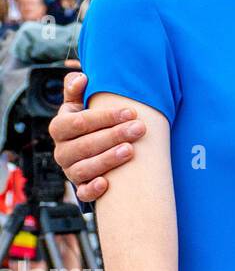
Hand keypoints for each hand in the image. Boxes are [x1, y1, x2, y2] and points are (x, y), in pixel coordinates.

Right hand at [50, 69, 145, 202]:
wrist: (91, 148)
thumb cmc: (90, 122)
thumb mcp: (80, 104)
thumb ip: (76, 89)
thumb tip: (81, 78)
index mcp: (60, 127)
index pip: (78, 122)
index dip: (104, 117)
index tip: (130, 112)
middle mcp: (62, 150)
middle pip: (84, 145)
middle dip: (114, 135)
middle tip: (139, 128)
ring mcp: (70, 170)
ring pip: (84, 168)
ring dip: (107, 159)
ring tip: (130, 150)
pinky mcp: (80, 186)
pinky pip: (82, 193)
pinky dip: (92, 189)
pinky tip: (107, 183)